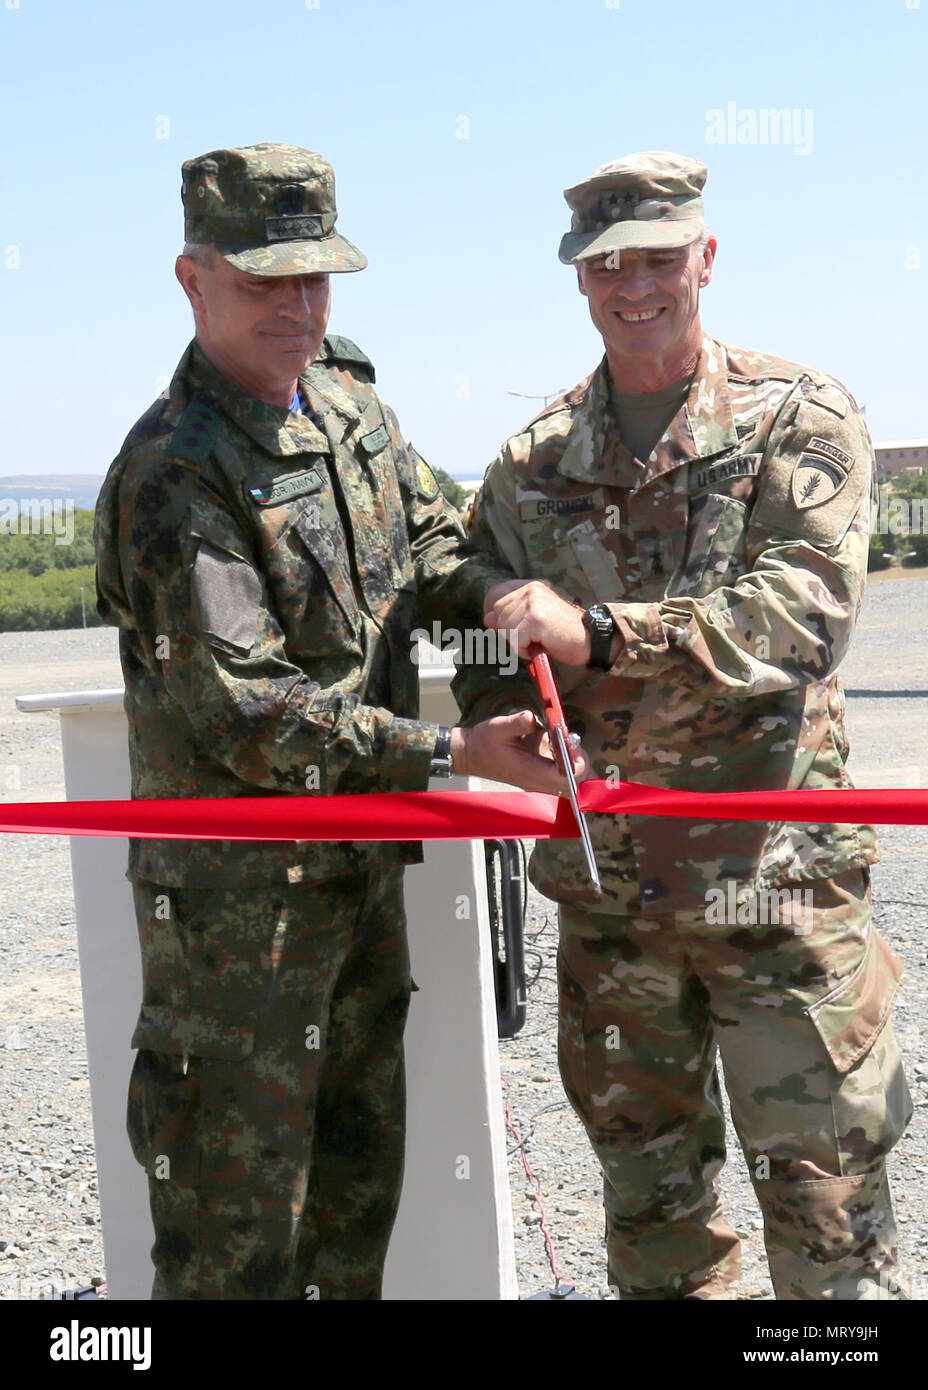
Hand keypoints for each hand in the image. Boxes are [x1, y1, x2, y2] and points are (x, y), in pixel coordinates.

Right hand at [450, 711, 590, 793]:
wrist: (470, 754)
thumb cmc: (484, 741)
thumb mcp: (499, 727)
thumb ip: (517, 723)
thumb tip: (531, 718)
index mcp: (532, 772)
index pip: (567, 777)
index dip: (577, 761)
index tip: (571, 742)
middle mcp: (538, 781)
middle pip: (574, 783)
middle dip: (579, 761)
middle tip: (570, 740)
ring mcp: (538, 782)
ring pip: (569, 782)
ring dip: (573, 762)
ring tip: (562, 741)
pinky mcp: (537, 777)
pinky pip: (560, 776)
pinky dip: (566, 763)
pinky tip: (555, 745)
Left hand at [484, 580, 591, 665]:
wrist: (591, 640)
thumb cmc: (563, 634)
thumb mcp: (533, 623)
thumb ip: (510, 619)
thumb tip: (487, 618)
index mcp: (530, 586)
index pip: (496, 598)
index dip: (500, 618)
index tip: (515, 628)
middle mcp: (530, 590)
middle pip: (499, 616)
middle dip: (512, 633)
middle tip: (534, 637)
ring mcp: (533, 603)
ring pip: (506, 629)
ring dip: (520, 643)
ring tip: (540, 641)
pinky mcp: (536, 619)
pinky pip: (516, 641)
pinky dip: (526, 650)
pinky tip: (542, 646)